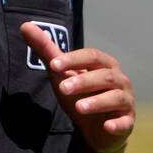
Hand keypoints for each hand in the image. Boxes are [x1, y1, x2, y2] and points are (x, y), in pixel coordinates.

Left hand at [18, 25, 134, 152]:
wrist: (96, 127)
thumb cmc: (81, 93)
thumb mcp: (61, 73)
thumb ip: (46, 50)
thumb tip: (25, 25)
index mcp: (104, 64)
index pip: (92, 56)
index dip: (74, 59)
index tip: (54, 65)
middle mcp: (119, 79)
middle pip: (104, 76)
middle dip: (84, 81)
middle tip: (63, 88)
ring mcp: (125, 101)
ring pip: (115, 97)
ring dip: (98, 102)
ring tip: (79, 107)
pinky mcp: (127, 122)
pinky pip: (125, 122)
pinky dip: (118, 124)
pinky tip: (108, 126)